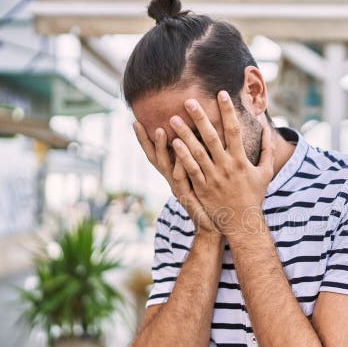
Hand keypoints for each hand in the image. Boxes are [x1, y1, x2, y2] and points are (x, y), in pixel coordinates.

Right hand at [132, 120, 218, 234]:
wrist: (212, 225)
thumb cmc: (208, 199)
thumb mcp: (199, 174)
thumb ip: (196, 157)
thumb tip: (195, 135)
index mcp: (172, 174)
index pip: (154, 154)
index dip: (143, 139)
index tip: (135, 121)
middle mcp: (171, 180)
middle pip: (154, 158)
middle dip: (145, 140)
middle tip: (137, 123)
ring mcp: (178, 188)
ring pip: (166, 165)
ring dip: (162, 148)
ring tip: (160, 130)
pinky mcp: (188, 195)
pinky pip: (183, 176)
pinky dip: (181, 164)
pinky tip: (182, 151)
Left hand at [169, 90, 273, 236]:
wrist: (242, 222)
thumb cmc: (254, 195)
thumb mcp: (265, 172)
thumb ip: (266, 149)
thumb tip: (265, 128)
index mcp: (241, 160)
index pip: (234, 130)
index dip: (228, 110)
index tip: (221, 94)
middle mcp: (226, 166)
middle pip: (211, 137)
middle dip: (200, 118)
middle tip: (188, 101)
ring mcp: (213, 177)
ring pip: (197, 151)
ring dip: (185, 134)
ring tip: (174, 119)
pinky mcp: (203, 187)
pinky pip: (190, 169)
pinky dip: (182, 156)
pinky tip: (173, 143)